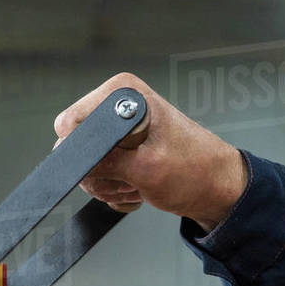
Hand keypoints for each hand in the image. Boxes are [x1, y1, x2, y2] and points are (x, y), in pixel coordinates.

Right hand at [55, 72, 246, 228]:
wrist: (216, 189)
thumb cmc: (195, 171)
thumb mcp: (144, 168)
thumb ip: (103, 161)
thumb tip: (68, 159)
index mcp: (125, 95)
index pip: (71, 121)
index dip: (82, 149)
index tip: (111, 162)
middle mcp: (119, 107)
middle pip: (75, 148)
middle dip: (101, 173)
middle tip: (131, 176)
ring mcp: (118, 131)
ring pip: (87, 168)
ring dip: (112, 184)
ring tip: (140, 180)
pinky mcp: (120, 151)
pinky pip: (100, 177)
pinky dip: (117, 189)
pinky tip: (140, 185)